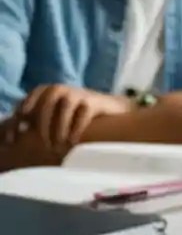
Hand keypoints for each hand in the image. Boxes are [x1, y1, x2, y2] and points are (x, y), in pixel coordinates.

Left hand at [3, 85, 130, 153]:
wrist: (108, 109)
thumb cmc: (73, 115)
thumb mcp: (53, 113)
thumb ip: (36, 118)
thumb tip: (19, 130)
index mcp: (47, 91)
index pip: (30, 100)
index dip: (23, 113)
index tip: (18, 132)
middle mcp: (61, 89)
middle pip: (46, 104)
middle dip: (43, 125)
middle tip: (45, 145)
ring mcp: (78, 93)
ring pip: (64, 107)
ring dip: (60, 128)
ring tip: (59, 145)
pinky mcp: (93, 101)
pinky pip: (82, 114)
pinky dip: (76, 129)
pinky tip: (73, 141)